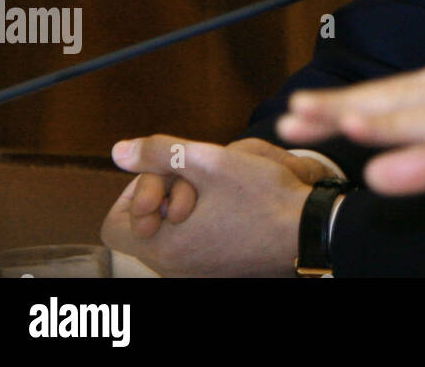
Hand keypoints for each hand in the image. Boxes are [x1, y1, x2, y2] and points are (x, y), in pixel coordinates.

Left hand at [101, 135, 318, 276]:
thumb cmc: (264, 197)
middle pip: (144, 228)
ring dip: (185, 208)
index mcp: (165, 248)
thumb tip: (119, 151)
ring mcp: (197, 273)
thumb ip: (160, 152)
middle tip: (199, 180)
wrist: (311, 230)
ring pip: (170, 236)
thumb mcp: (212, 162)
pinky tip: (231, 207)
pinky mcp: (217, 271)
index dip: (134, 194)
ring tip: (219, 192)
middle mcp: (174, 269)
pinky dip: (203, 224)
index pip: (113, 226)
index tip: (166, 177)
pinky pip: (193, 246)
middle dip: (165, 196)